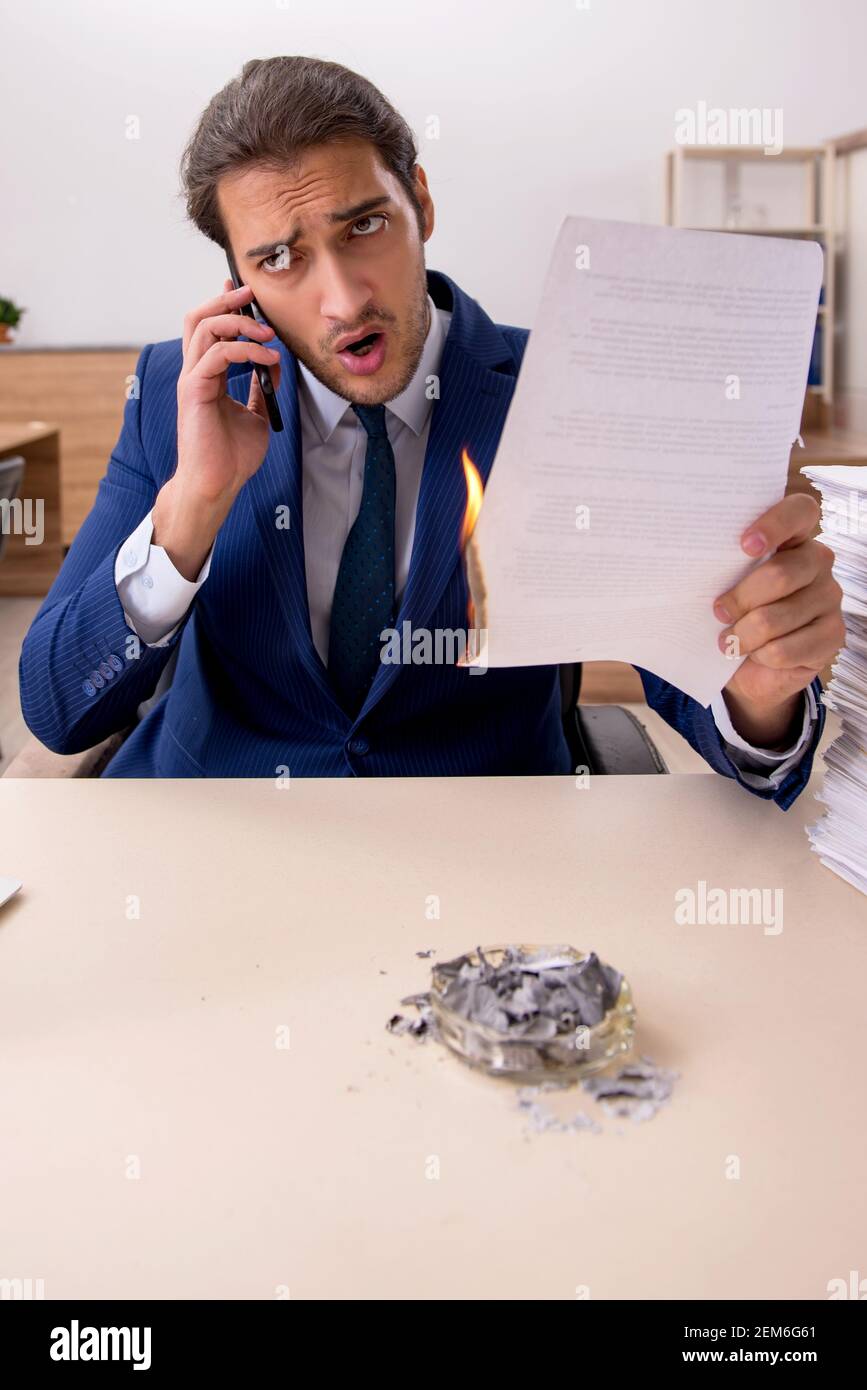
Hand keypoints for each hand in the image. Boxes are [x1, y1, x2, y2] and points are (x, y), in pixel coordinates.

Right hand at [153, 279, 281, 577]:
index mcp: (206, 376)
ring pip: (205, 328)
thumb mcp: (256, 414)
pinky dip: (247, 351)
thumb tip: (276, 364)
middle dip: (226, 301)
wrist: (218, 485)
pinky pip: (218, 354)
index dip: (224, 305)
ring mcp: (192, 380)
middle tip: (251, 296)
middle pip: (199, 318)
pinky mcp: (194, 390)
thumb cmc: (232, 457)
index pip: (209, 329)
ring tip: (268, 335)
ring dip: (240, 324)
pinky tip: (268, 360)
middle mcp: (195, 372)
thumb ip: (262, 387)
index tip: (245, 294)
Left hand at [713, 493, 844, 747]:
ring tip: (731, 639)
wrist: (749, 664)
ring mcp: (829, 597)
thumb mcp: (723, 585)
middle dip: (740, 599)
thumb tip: (682, 562)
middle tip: (719, 611)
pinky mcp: (832, 634)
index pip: (799, 512)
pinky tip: (756, 654)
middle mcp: (817, 561)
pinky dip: (760, 657)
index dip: (775, 524)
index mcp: (793, 537)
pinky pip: (784, 649)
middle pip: (780, 574)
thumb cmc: (734, 613)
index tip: (744, 545)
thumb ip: (719, 567)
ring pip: (776, 617)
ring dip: (743, 635)